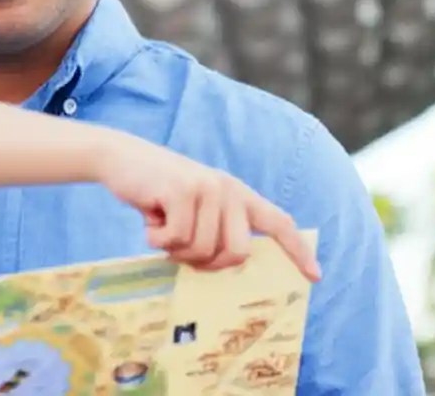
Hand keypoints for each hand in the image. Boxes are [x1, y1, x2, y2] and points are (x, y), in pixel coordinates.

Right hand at [97, 144, 320, 281]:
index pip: (277, 222)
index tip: (315, 276)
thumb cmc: (156, 192)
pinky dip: (157, 238)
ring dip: (174, 249)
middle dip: (207, 263)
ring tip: (161, 224)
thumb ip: (216, 228)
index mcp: (237, 193)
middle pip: (237, 254)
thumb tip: (230, 263)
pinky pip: (176, 239)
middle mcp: (228, 189)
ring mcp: (207, 188)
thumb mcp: (194, 207)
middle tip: (182, 249)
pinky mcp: (182, 192)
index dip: (297, 250)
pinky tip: (151, 216)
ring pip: (201, 251)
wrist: (120, 158)